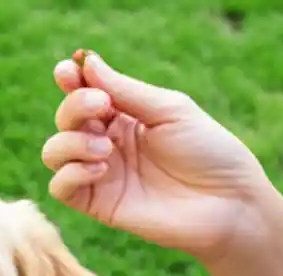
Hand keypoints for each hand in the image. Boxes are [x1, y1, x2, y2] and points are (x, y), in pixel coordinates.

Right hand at [42, 51, 281, 261]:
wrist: (228, 203)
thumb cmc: (208, 152)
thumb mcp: (169, 110)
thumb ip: (125, 90)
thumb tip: (87, 63)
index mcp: (125, 116)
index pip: (84, 93)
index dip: (70, 80)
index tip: (69, 71)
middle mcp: (107, 142)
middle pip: (65, 119)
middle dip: (74, 108)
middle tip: (102, 107)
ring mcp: (101, 174)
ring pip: (54, 152)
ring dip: (71, 142)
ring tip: (105, 149)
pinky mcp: (98, 204)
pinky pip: (60, 187)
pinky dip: (71, 173)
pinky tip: (102, 170)